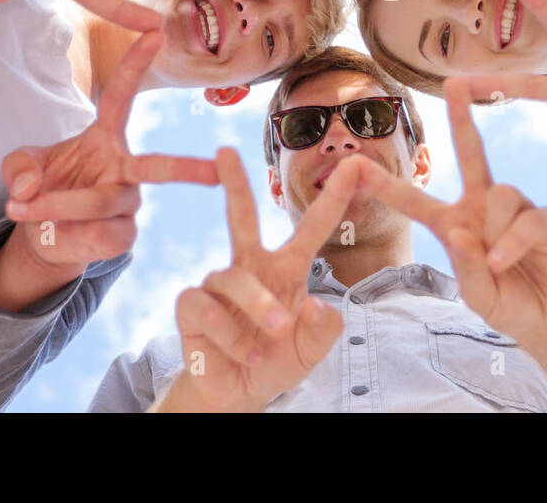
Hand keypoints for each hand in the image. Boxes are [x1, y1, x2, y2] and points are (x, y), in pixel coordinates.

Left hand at [0, 31, 218, 272]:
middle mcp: (125, 168)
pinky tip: (54, 233)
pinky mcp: (123, 236)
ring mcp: (129, 204)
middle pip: (158, 167)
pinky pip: (99, 235)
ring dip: (57, 205)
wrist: (44, 237)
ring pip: (102, 202)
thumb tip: (29, 188)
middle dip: (189, 168)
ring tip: (20, 209)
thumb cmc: (42, 188)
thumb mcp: (21, 168)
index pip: (122, 96)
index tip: (155, 32)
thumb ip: (18, 166)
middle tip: (217, 170)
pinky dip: (65, 234)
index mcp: (105, 137)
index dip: (136, 65)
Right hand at [167, 150, 357, 411]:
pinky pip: (205, 307)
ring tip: (276, 333)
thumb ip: (323, 330)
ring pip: (234, 277)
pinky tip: (247, 353)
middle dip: (234, 183)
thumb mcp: (312, 350)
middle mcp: (251, 267)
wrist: (239, 395)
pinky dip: (229, 334)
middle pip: (240, 216)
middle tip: (224, 151)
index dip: (334, 199)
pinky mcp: (192, 306)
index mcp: (286, 269)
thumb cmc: (277, 360)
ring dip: (257, 305)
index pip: (312, 228)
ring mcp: (218, 284)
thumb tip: (314, 306)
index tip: (353, 166)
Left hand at [347, 80, 546, 347]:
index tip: (353, 164)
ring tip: (498, 265)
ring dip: (494, 232)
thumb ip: (467, 270)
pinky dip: (513, 242)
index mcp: (452, 223)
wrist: (546, 318)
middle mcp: (481, 205)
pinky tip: (504, 262)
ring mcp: (515, 208)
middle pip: (470, 152)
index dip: (384, 184)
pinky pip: (527, 218)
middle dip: (462, 116)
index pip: (413, 200)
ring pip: (499, 193)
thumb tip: (462, 234)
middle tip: (454, 80)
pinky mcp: (544, 219)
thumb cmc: (505, 302)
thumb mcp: (478, 296)